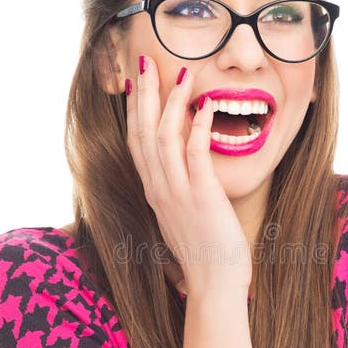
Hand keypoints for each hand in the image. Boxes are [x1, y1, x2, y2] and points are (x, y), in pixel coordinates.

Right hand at [125, 56, 252, 296]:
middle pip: (143, 133)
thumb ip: (178, 191)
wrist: (214, 285)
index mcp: (155, 192)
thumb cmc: (205, 254)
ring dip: (171, 103)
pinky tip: (205, 106)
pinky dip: (198, 127)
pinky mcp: (202, 198)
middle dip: (144, 95)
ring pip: (164, 137)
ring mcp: (178, 193)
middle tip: (146, 63)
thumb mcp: (183, 217)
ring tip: (180, 75)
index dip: (134, 111)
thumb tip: (184, 170)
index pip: (136, 143)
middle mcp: (160, 189)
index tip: (134, 84)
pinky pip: (195, 154)